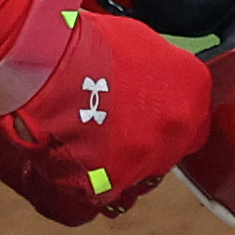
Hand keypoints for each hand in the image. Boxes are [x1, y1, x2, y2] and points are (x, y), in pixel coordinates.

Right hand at [0, 0, 209, 224]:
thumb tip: (157, 79)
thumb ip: (161, 68)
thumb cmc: (85, 41)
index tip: (149, 107)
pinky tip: (75, 161)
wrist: (40, 64)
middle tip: (117, 122)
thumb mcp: (139, 39)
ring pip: (139, 174)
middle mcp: (176, 135)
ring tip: (90, 141)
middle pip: (170, 147)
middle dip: (149, 138)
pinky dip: (92, 182)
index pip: (194, 113)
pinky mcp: (105, 189)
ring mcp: (142, 166)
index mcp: (191, 92)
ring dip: (123, 162)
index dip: (169, 111)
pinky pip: (106, 194)